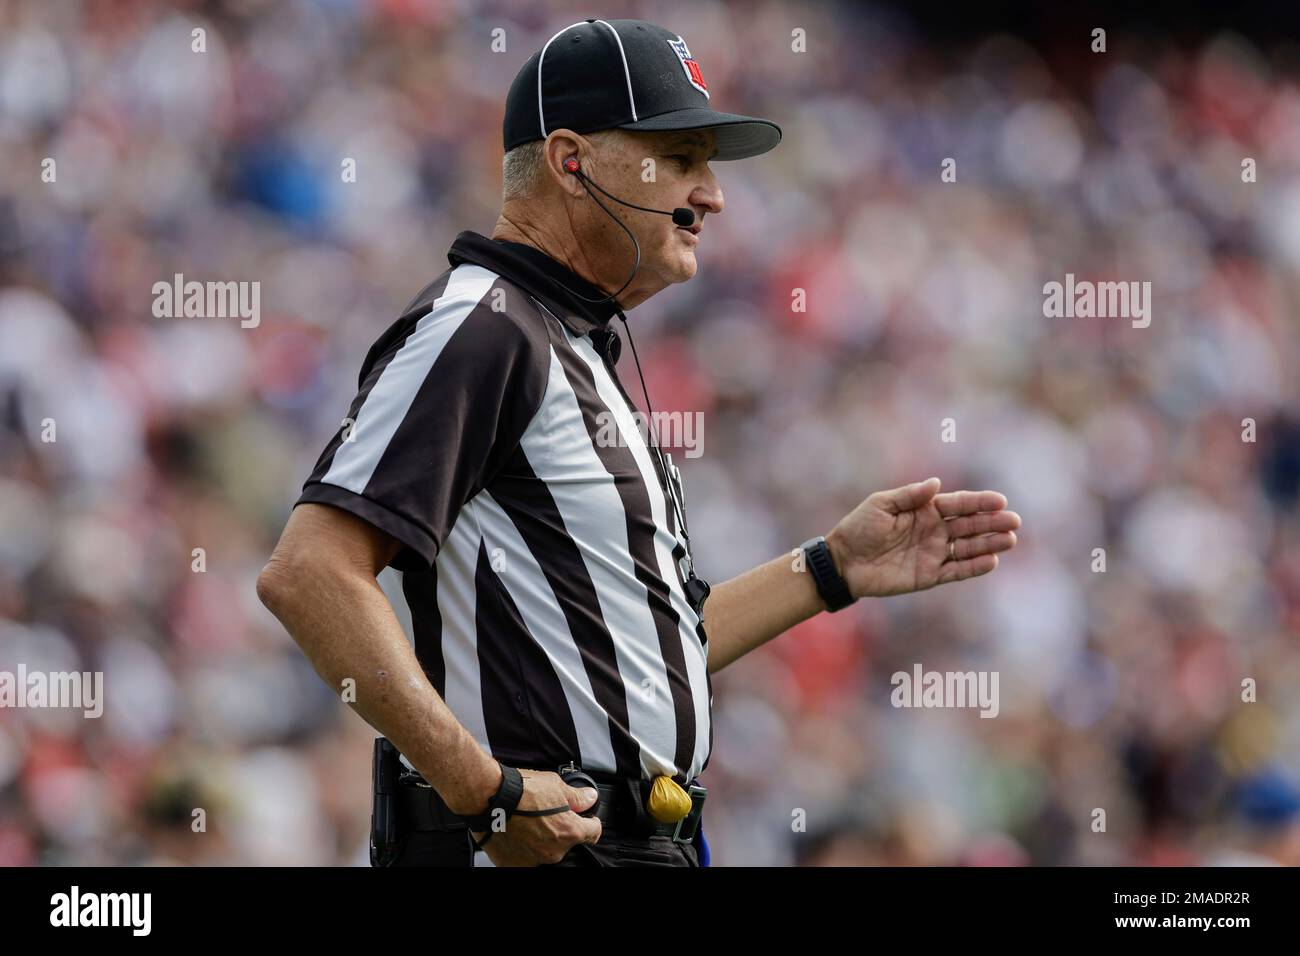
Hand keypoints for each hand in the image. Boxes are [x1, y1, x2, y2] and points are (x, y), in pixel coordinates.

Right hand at [469, 769, 602, 865]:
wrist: (488, 798)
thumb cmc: (520, 790)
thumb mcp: (556, 785)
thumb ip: (578, 797)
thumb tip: (590, 798)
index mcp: (569, 832)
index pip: (593, 832)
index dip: (590, 821)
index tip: (585, 817)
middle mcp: (554, 851)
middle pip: (567, 842)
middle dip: (560, 828)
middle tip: (545, 813)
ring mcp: (534, 860)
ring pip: (546, 850)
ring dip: (541, 839)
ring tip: (526, 821)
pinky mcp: (514, 865)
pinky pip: (525, 857)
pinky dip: (523, 847)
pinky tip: (516, 832)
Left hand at [825, 477, 1018, 598]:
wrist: (843, 562)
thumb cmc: (859, 528)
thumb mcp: (881, 504)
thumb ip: (910, 495)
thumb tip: (937, 483)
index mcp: (925, 510)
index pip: (959, 504)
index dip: (980, 502)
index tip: (1001, 501)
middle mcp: (934, 530)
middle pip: (969, 525)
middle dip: (992, 522)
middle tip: (1014, 521)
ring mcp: (933, 553)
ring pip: (968, 548)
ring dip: (989, 544)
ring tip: (1010, 540)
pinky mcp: (929, 575)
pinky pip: (956, 571)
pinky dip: (974, 567)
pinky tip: (991, 561)